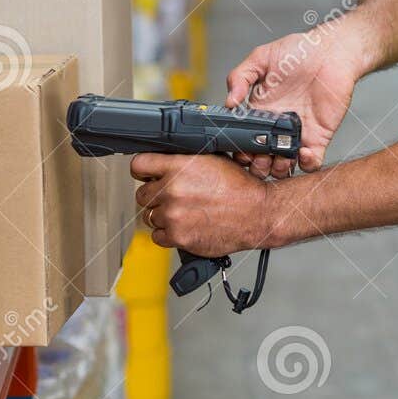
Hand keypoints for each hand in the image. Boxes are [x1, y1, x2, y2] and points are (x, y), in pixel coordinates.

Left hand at [133, 154, 277, 256]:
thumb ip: (185, 162)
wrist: (258, 213)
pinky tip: (184, 226)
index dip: (143, 170)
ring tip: (183, 213)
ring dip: (163, 215)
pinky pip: (157, 236)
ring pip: (149, 216)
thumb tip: (168, 164)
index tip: (146, 175)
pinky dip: (168, 233)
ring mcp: (173, 216)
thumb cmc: (241, 189)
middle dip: (156, 196)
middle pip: (142, 194)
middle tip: (173, 197)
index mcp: (180, 168)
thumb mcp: (214, 161)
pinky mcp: (177, 237)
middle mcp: (173, 191)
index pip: (139, 165)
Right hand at [225, 16, 372, 175]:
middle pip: (260, 158)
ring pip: (283, 165)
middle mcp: (277, 126)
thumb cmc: (300, 51)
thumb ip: (239, 76)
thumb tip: (229, 102)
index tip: (237, 150)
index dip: (238, 149)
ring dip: (277, 169)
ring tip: (276, 159)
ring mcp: (298, 133)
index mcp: (260, 111)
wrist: (333, 50)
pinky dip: (306, 164)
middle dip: (255, 165)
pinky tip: (301, 153)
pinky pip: (312, 160)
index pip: (243, 139)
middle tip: (256, 159)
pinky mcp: (319, 136)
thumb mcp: (262, 58)